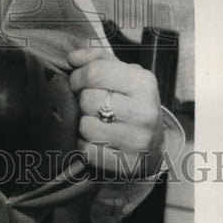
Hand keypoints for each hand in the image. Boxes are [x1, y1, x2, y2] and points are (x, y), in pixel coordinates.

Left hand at [68, 47, 164, 177]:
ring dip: (82, 125)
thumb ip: (96, 59)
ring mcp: (139, 140)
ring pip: (86, 126)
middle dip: (80, 101)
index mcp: (144, 82)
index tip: (77, 83)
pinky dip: (84, 146)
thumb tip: (72, 58)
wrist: (150, 148)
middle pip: (88, 99)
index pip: (95, 72)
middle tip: (87, 105)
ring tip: (94, 123)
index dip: (78, 77)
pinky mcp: (129, 165)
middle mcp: (146, 111)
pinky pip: (88, 151)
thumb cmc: (128, 103)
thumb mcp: (120, 75)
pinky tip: (95, 141)